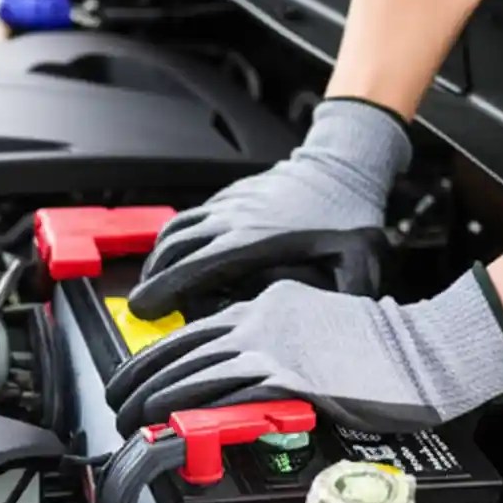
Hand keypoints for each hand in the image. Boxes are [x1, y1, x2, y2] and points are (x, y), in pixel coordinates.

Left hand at [108, 270, 502, 436]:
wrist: (428, 348)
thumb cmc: (384, 348)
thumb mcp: (317, 330)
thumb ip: (277, 348)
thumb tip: (244, 377)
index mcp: (268, 304)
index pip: (196, 330)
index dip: (157, 357)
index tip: (135, 376)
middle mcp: (263, 319)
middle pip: (183, 348)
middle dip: (141, 377)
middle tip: (118, 402)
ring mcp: (276, 347)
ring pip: (196, 371)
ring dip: (156, 397)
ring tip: (133, 417)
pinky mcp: (292, 377)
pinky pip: (231, 393)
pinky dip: (196, 409)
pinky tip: (176, 423)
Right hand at [127, 99, 411, 319]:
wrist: (346, 162)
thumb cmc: (351, 215)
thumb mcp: (358, 264)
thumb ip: (344, 302)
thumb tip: (338, 341)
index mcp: (255, 244)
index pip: (193, 271)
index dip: (164, 293)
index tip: (145, 312)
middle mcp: (232, 223)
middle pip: (173, 252)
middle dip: (152, 281)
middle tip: (144, 308)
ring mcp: (228, 206)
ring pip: (174, 232)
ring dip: (157, 259)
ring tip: (153, 284)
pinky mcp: (229, 196)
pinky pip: (188, 217)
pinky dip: (173, 238)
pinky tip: (175, 254)